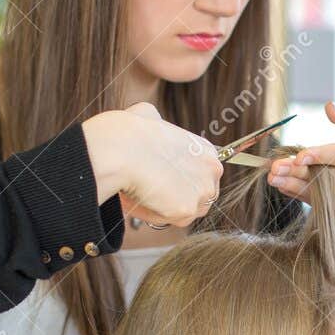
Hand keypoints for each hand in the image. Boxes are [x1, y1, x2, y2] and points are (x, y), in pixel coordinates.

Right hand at [83, 102, 222, 228]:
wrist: (121, 147)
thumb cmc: (130, 131)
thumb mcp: (148, 115)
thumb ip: (156, 121)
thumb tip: (150, 119)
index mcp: (205, 149)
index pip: (201, 175)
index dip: (180, 181)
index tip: (163, 182)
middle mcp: (212, 170)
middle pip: (199, 196)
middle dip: (177, 197)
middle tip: (152, 192)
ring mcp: (202, 191)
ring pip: (185, 210)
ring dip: (165, 207)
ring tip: (142, 192)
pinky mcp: (187, 209)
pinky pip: (169, 220)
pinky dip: (152, 213)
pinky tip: (139, 198)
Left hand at [267, 102, 334, 272]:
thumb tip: (329, 106)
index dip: (319, 155)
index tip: (298, 155)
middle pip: (327, 175)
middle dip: (298, 172)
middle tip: (274, 167)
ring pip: (322, 194)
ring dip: (295, 186)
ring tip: (273, 178)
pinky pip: (321, 207)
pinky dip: (301, 197)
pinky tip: (285, 187)